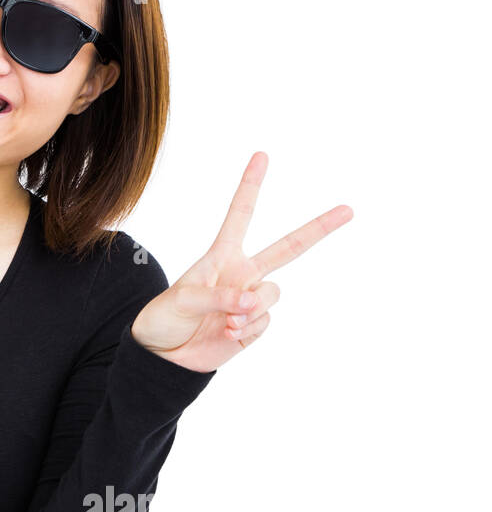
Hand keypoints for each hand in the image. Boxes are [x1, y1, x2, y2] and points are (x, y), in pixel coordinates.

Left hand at [130, 151, 352, 372]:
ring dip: (251, 309)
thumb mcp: (183, 300)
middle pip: (288, 248)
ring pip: (272, 294)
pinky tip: (226, 335)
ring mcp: (250, 300)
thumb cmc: (164, 318)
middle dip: (318, 228)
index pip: (240, 215)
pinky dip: (247, 329)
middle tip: (349, 209)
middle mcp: (242, 273)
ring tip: (225, 321)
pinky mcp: (254, 326)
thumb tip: (253, 301)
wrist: (162, 356)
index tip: (262, 155)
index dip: (250, 186)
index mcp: (221, 256)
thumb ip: (220, 297)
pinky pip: (264, 322)